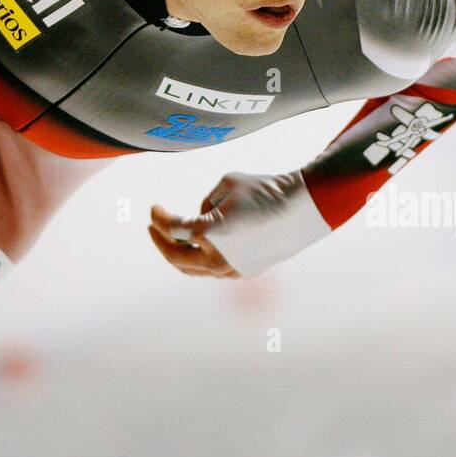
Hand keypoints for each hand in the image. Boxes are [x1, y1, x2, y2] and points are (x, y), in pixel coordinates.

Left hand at [155, 170, 326, 279]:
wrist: (303, 208)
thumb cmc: (264, 189)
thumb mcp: (226, 184)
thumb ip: (205, 204)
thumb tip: (200, 220)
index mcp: (209, 234)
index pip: (172, 229)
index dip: (159, 218)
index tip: (153, 208)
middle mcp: (218, 258)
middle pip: (176, 257)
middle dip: (160, 242)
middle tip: (152, 228)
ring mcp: (232, 270)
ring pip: (193, 269)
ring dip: (179, 254)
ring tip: (170, 239)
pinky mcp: (245, 272)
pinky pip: (213, 270)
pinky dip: (200, 260)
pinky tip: (197, 247)